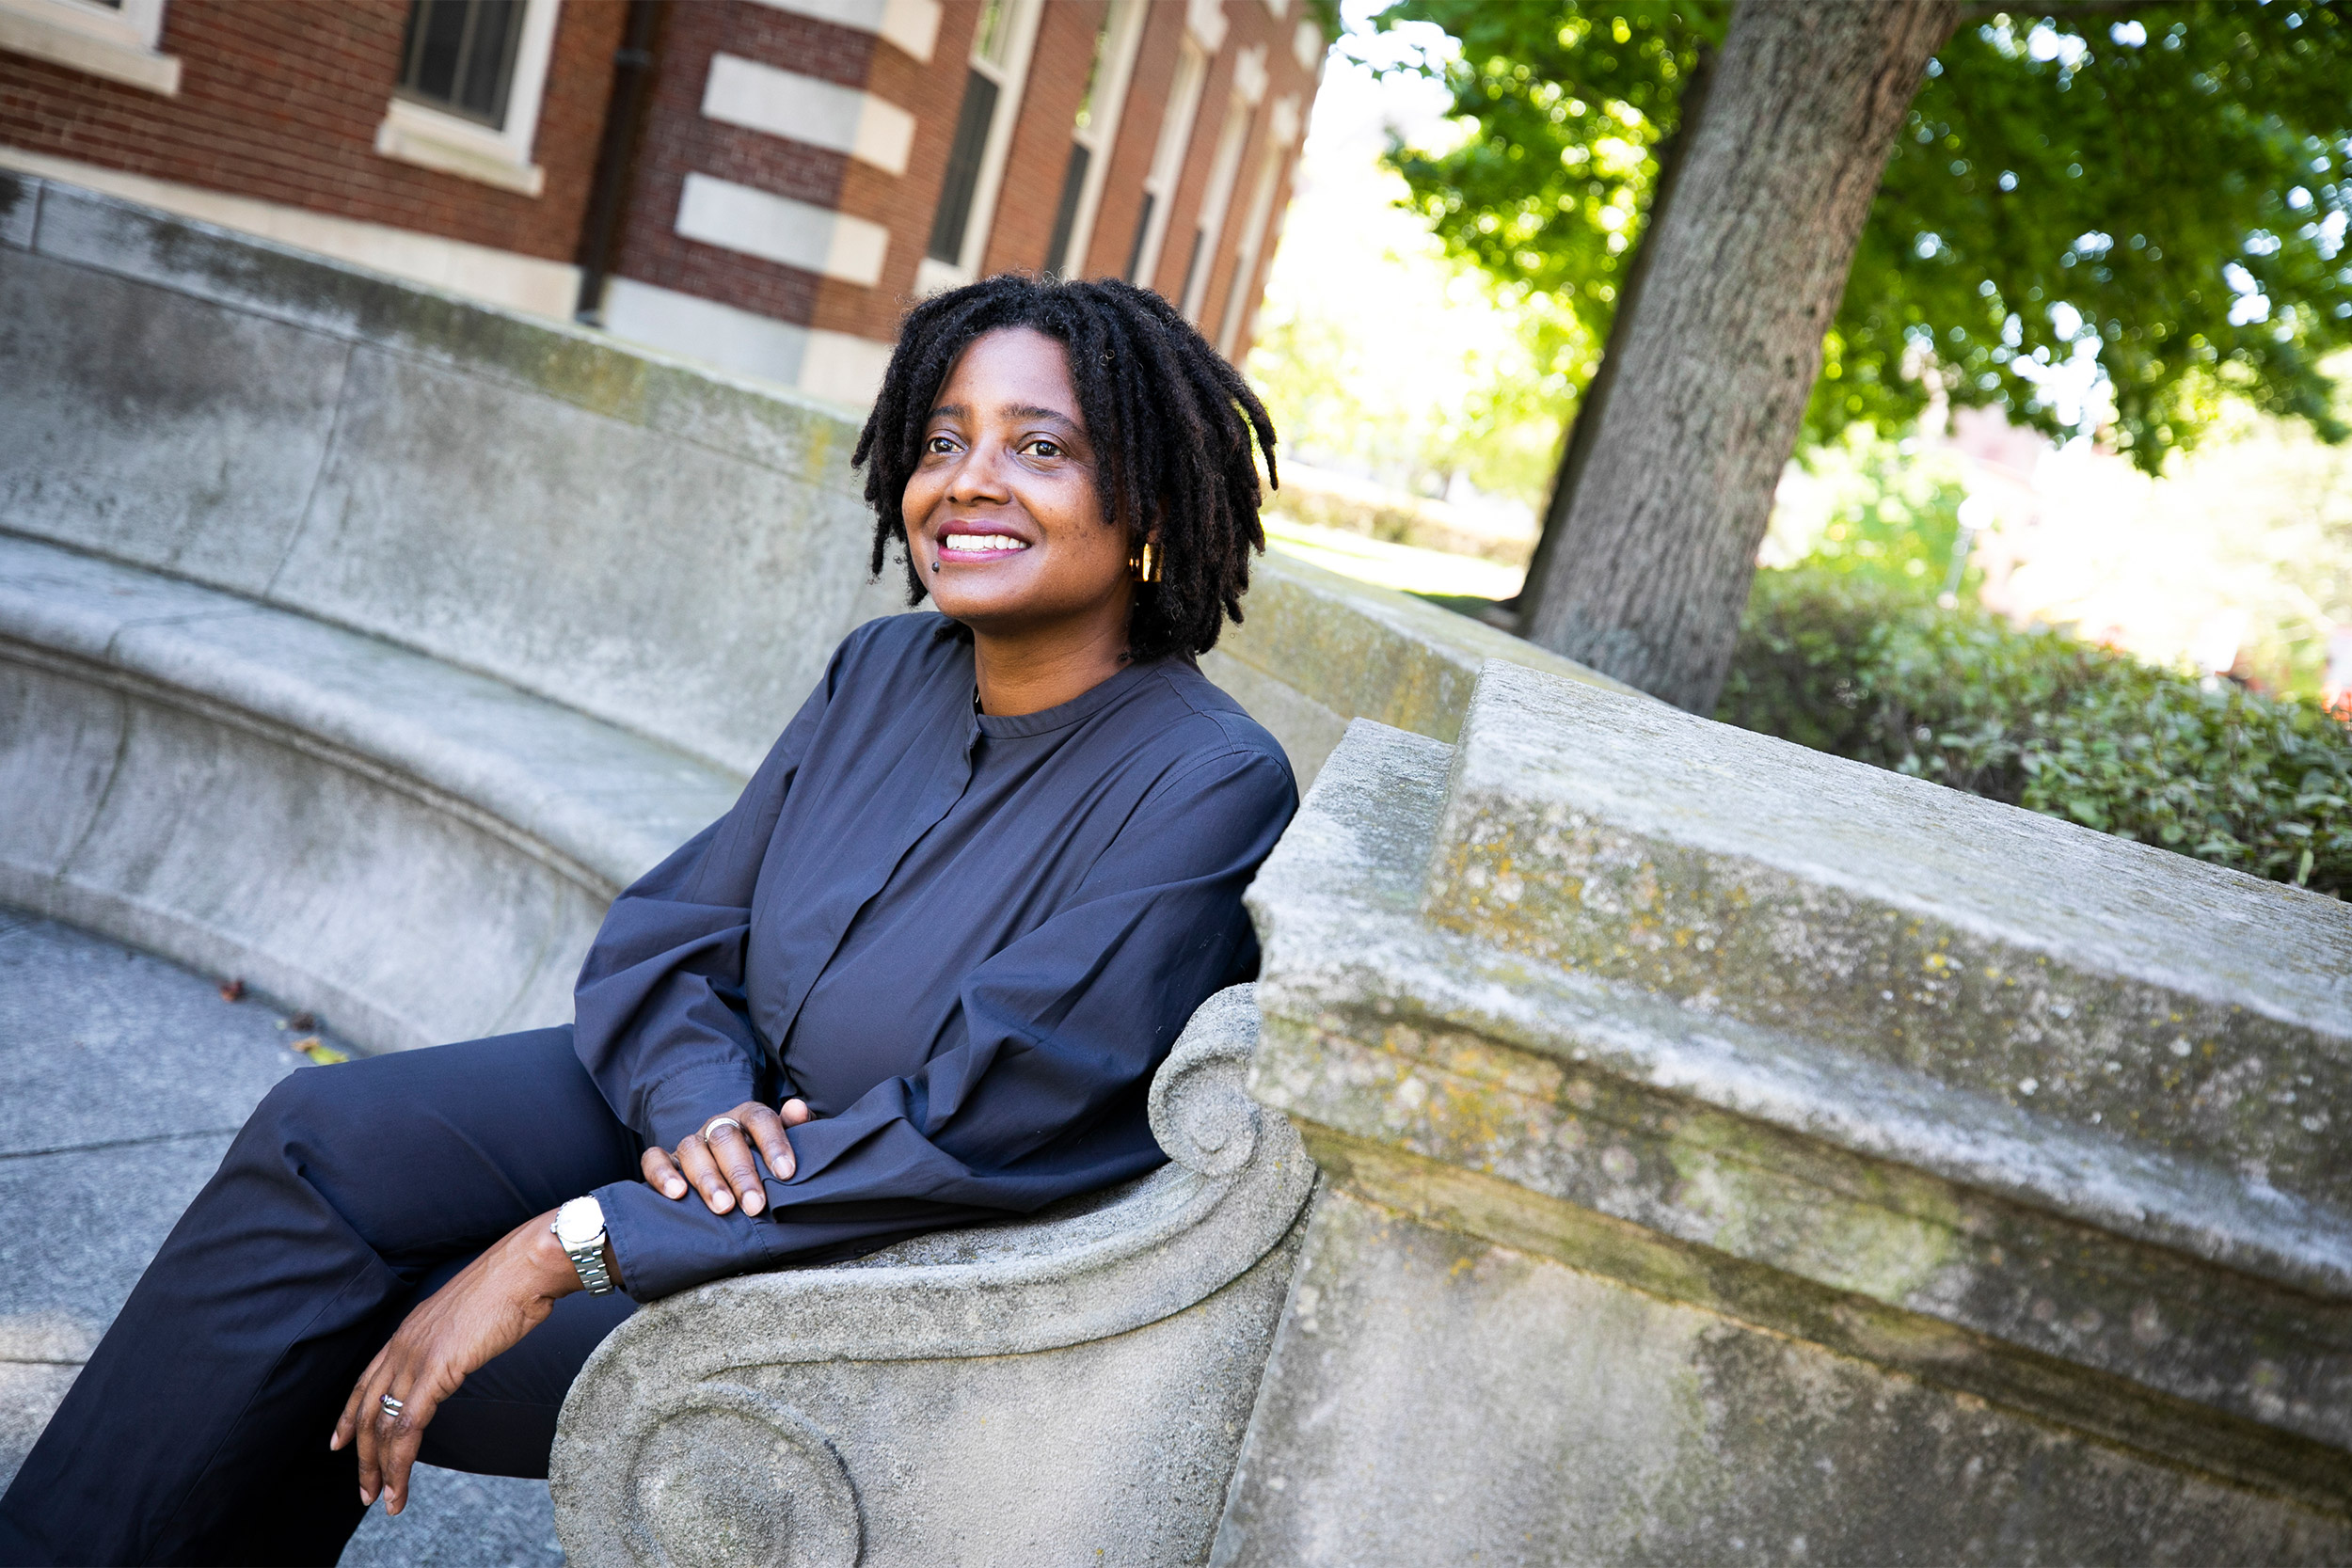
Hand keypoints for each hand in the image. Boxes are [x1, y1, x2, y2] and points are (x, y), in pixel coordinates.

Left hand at [330, 1211, 587, 1514]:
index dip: (347, 1415)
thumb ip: (456, 1338)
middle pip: (365, 1410)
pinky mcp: (435, 1371)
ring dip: (379, 1470)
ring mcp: (415, 1357)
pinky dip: (399, 1464)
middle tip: (364, 1490)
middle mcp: (403, 1344)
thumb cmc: (512, 1285)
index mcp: (410, 1329)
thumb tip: (463, 1352)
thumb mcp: (471, 1316)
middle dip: (361, 1456)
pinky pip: (405, 1428)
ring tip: (385, 1500)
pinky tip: (400, 1485)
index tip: (338, 1442)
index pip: (366, 1380)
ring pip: (380, 1426)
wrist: (525, 1268)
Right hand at [643, 1098, 812, 1216]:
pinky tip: (677, 1195)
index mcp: (748, 1116)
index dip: (773, 1143)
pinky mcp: (666, 1160)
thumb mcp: (786, 1143)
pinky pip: (653, 1159)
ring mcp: (691, 1142)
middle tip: (755, 1205)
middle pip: (725, 1138)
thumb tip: (797, 1109)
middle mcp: (718, 1125)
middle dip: (741, 1173)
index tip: (786, 1173)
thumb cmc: (765, 1159)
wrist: (732, 1165)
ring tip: (723, 1208)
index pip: (760, 1119)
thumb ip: (796, 1128)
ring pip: (692, 1149)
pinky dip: (661, 1175)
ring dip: (708, 1180)